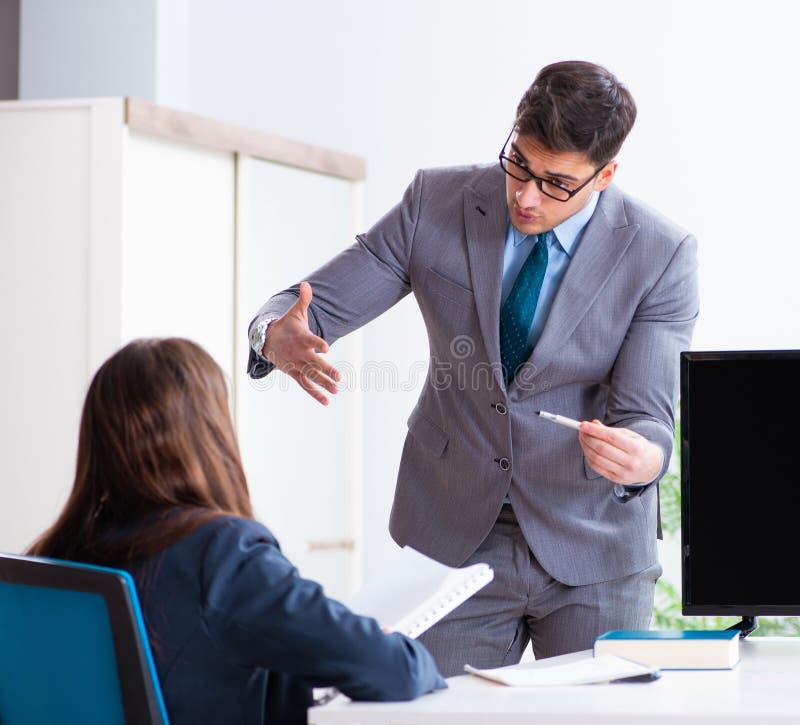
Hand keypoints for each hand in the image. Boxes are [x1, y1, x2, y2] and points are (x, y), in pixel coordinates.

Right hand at [262, 281, 340, 404]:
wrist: (267, 340)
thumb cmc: (287, 325)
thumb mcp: (294, 313)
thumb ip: (303, 300)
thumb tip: (306, 284)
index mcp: (301, 338)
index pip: (311, 341)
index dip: (318, 344)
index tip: (326, 347)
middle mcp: (299, 353)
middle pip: (314, 363)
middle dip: (326, 370)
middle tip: (339, 378)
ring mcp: (296, 365)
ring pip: (311, 376)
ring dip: (323, 384)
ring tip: (337, 390)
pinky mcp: (294, 374)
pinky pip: (305, 385)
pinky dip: (315, 393)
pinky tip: (327, 401)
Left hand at [578, 419, 662, 485]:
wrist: (651, 467)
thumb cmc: (638, 447)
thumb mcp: (629, 435)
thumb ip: (610, 430)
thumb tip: (592, 424)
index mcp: (636, 448)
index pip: (611, 437)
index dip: (595, 431)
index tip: (583, 425)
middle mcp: (630, 462)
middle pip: (602, 449)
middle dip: (588, 438)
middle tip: (581, 431)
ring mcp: (623, 473)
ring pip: (597, 459)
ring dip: (585, 447)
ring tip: (583, 438)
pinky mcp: (615, 479)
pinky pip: (596, 467)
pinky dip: (588, 457)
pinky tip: (587, 449)